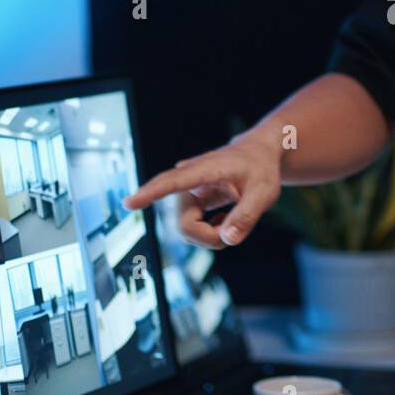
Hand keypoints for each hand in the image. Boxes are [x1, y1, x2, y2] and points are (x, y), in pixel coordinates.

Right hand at [122, 133, 282, 248]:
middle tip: (235, 231)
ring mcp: (186, 194)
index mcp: (204, 170)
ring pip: (188, 231)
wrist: (257, 156)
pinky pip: (194, 230)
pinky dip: (212, 232)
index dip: (150, 194)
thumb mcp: (265, 192)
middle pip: (185, 226)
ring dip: (213, 235)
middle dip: (210, 238)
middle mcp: (188, 181)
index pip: (173, 183)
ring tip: (233, 219)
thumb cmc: (261, 169)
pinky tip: (225, 218)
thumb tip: (227, 239)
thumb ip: (248, 215)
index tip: (129, 203)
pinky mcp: (189, 204)